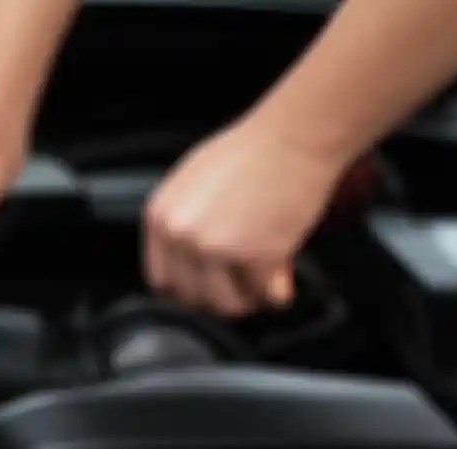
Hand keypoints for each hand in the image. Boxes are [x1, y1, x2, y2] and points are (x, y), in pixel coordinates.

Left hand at [142, 118, 347, 316]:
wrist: (295, 136)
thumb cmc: (253, 152)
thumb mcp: (198, 185)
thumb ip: (193, 227)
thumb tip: (208, 271)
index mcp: (160, 216)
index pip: (161, 280)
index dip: (190, 287)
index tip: (210, 287)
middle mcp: (180, 234)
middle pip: (191, 297)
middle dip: (220, 296)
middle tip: (243, 285)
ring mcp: (214, 247)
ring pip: (225, 305)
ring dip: (247, 299)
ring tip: (262, 283)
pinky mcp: (254, 255)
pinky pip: (265, 295)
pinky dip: (277, 291)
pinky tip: (284, 274)